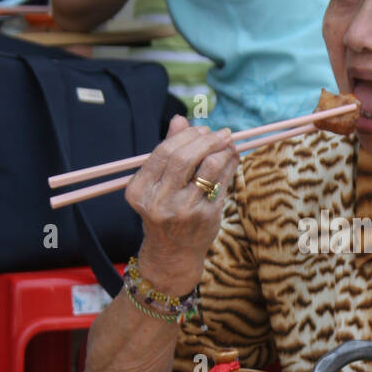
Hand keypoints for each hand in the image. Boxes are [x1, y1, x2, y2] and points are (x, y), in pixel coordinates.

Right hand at [125, 116, 239, 294]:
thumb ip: (167, 152)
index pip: (163, 153)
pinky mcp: (205, 217)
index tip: (201, 129)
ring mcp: (183, 211)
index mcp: (139, 190)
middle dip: (205, 140)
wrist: (173, 252)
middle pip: (183, 158)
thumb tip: (179, 119)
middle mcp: (158, 201)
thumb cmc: (165, 211)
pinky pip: (222, 183)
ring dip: (222, 149)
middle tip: (220, 133)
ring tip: (229, 142)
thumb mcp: (157, 185)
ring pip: (207, 168)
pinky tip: (233, 157)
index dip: (186, 136)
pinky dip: (230, 165)